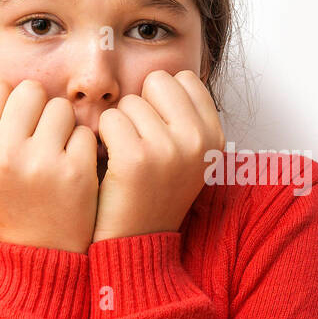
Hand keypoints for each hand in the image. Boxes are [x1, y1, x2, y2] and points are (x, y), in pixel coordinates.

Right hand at [0, 78, 98, 252]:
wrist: (42, 251)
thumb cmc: (15, 199)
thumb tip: (10, 82)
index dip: (13, 99)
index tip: (19, 122)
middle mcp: (5, 153)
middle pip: (32, 90)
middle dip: (42, 107)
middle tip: (43, 135)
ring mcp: (42, 162)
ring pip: (62, 108)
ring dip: (65, 126)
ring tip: (57, 153)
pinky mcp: (76, 172)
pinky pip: (86, 133)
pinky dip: (83, 147)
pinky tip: (74, 168)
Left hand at [93, 69, 225, 243]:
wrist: (136, 244)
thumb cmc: (154, 193)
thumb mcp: (187, 156)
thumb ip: (186, 116)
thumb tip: (168, 74)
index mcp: (215, 137)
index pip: (184, 78)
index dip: (161, 98)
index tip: (157, 129)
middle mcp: (198, 141)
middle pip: (157, 81)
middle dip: (142, 104)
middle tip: (139, 141)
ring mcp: (169, 149)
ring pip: (129, 101)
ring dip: (119, 125)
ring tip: (126, 158)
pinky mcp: (136, 159)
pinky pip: (109, 119)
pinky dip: (102, 137)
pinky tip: (111, 163)